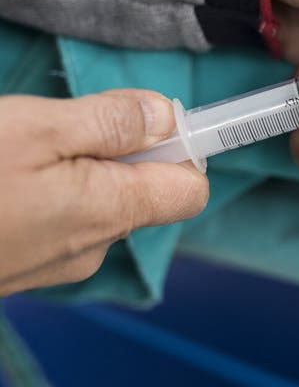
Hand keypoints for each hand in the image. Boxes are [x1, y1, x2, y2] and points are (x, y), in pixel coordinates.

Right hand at [0, 91, 208, 294]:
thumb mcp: (37, 130)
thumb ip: (110, 122)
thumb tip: (166, 117)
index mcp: (110, 213)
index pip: (191, 189)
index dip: (177, 149)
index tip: (138, 121)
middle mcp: (93, 248)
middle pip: (139, 192)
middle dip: (112, 153)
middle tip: (55, 133)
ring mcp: (54, 265)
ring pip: (93, 205)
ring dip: (71, 173)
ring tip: (18, 158)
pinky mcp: (20, 269)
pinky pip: (56, 222)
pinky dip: (41, 196)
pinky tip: (2, 183)